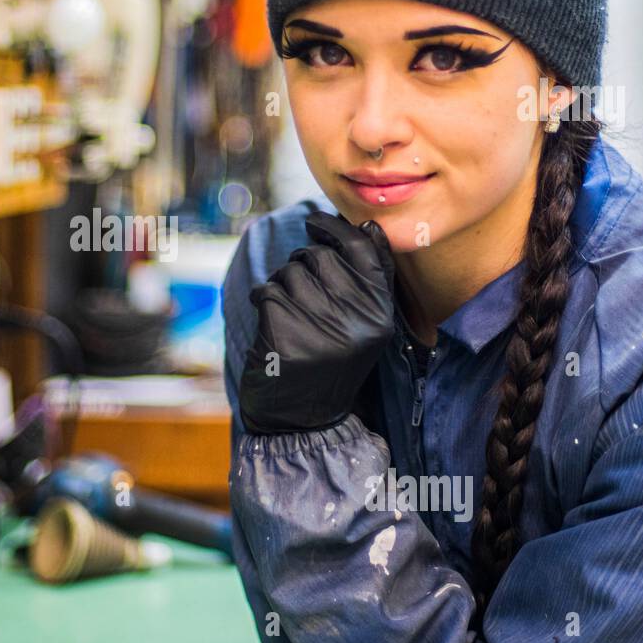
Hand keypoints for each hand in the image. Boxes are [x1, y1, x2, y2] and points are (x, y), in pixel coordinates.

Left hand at [238, 211, 396, 433]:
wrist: (300, 420)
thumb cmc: (328, 363)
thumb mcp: (363, 326)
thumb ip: (366, 280)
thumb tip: (366, 223)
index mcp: (381, 314)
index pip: (364, 248)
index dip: (336, 228)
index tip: (315, 222)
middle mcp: (357, 319)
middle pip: (320, 256)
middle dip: (301, 262)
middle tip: (298, 289)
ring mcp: (321, 326)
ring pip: (289, 270)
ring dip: (280, 284)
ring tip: (287, 313)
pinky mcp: (285, 332)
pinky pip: (266, 290)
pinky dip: (262, 299)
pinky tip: (269, 324)